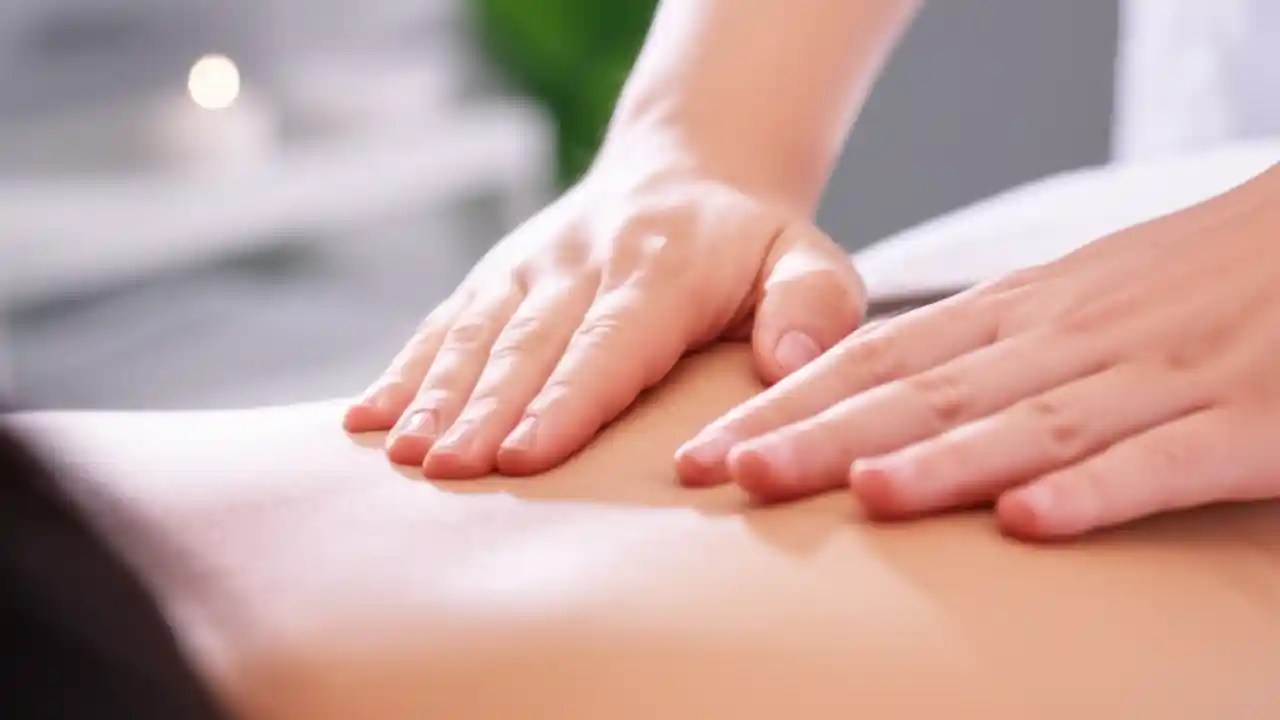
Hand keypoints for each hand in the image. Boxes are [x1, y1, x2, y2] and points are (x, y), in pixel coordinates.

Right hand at [344, 136, 864, 477]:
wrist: (691, 169)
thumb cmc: (752, 243)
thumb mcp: (808, 259)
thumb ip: (811, 306)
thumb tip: (788, 363)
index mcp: (660, 268)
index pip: (608, 343)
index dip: (564, 401)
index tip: (524, 455)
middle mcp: (583, 262)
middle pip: (528, 344)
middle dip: (484, 410)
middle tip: (448, 470)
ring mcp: (531, 265)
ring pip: (476, 332)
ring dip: (435, 393)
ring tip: (402, 451)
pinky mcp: (500, 273)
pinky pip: (446, 320)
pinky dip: (405, 368)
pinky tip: (366, 417)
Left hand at [677, 165, 1279, 539]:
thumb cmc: (1183, 282)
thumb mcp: (1064, 301)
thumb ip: (979, 351)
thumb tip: (873, 406)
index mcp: (1019, 312)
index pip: (878, 358)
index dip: (788, 404)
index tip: (706, 448)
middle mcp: (1068, 339)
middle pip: (927, 393)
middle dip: (821, 435)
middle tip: (729, 473)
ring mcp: (1154, 379)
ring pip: (1030, 422)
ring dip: (942, 461)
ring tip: (860, 494)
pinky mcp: (1247, 421)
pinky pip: (1160, 462)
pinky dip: (1093, 490)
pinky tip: (1028, 524)